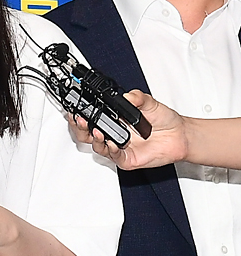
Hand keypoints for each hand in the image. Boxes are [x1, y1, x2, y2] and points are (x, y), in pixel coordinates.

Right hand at [69, 90, 186, 169]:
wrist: (180, 135)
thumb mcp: (150, 102)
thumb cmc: (164, 121)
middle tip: (81, 120)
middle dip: (80, 127)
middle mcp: (114, 133)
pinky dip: (110, 150)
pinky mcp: (127, 159)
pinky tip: (112, 143)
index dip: (80, 115)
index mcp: (114, 119)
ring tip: (96, 131)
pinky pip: (114, 157)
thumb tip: (126, 97)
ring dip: (94, 139)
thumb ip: (137, 97)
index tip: (76, 110)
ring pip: (97, 146)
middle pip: (86, 134)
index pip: (91, 118)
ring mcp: (119, 147)